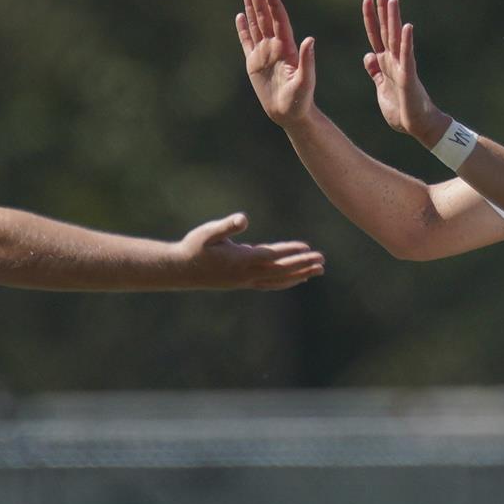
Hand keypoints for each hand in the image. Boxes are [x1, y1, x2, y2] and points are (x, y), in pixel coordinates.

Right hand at [176, 212, 324, 289]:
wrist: (181, 270)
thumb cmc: (193, 247)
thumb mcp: (207, 233)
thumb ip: (226, 226)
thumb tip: (243, 218)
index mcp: (239, 259)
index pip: (271, 256)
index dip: (289, 251)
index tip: (307, 247)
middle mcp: (245, 273)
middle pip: (280, 270)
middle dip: (302, 264)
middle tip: (323, 260)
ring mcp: (246, 281)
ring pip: (278, 280)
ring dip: (300, 274)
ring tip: (319, 269)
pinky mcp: (244, 283)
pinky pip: (271, 284)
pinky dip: (287, 281)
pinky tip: (299, 278)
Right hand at [236, 0, 315, 127]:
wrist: (290, 113)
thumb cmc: (300, 100)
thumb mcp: (306, 81)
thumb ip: (307, 61)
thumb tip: (310, 40)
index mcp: (287, 47)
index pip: (279, 20)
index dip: (273, 4)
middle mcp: (275, 46)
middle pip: (265, 16)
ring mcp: (264, 53)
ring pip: (256, 24)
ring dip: (251, 6)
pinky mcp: (254, 63)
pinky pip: (247, 42)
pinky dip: (243, 29)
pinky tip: (239, 16)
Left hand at [362, 0, 448, 146]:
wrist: (418, 126)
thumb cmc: (402, 110)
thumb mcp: (381, 88)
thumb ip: (375, 71)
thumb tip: (368, 55)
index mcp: (386, 63)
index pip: (376, 35)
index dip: (370, 18)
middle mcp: (395, 60)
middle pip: (386, 30)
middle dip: (382, 10)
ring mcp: (403, 66)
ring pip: (396, 38)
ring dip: (393, 19)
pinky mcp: (409, 77)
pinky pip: (407, 56)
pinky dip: (406, 42)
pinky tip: (406, 26)